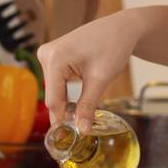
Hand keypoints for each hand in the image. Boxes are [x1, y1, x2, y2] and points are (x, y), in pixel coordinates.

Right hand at [37, 10, 141, 133]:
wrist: (121, 28)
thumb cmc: (113, 46)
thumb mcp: (100, 79)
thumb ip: (88, 106)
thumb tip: (82, 130)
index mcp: (54, 59)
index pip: (53, 100)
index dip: (62, 120)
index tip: (71, 139)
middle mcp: (46, 55)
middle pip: (53, 95)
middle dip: (66, 111)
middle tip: (81, 128)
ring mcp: (48, 54)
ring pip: (55, 90)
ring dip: (67, 101)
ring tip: (84, 111)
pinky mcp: (53, 56)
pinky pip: (57, 81)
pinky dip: (68, 91)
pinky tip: (81, 96)